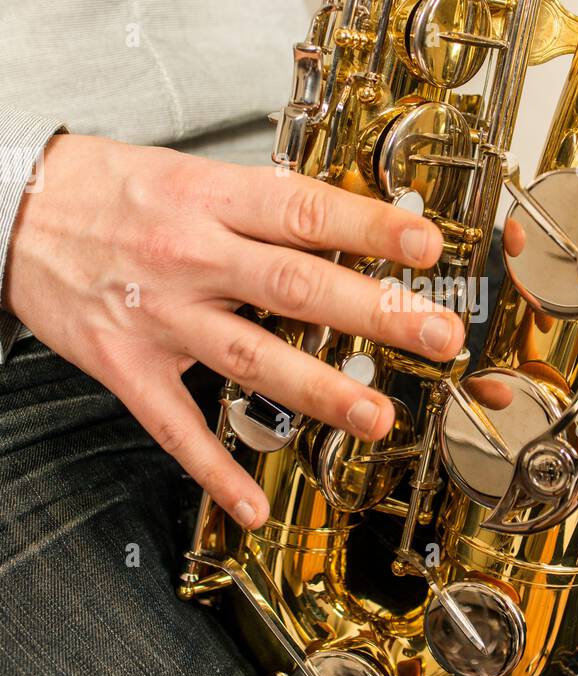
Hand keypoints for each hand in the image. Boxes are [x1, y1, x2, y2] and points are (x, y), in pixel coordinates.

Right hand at [4, 135, 463, 528]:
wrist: (11, 209)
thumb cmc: (109, 187)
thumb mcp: (189, 170)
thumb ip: (261, 203)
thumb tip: (344, 224)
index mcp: (209, 198)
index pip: (304, 212)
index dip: (370, 230)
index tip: (428, 248)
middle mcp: (190, 256)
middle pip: (294, 285)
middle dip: (374, 312)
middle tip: (437, 336)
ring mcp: (158, 315)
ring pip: (249, 356)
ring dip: (319, 390)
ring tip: (376, 417)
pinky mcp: (125, 365)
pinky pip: (175, 425)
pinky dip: (214, 468)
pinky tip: (252, 505)